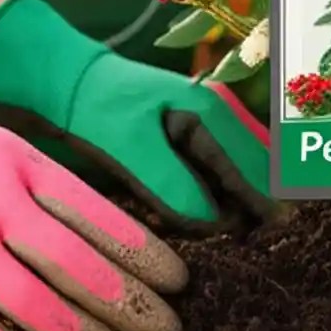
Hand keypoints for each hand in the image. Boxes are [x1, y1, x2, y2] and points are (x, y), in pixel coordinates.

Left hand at [0, 0, 278, 229]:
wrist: (62, 80)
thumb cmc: (93, 110)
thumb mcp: (131, 149)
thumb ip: (176, 187)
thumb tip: (219, 225)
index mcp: (213, 114)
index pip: (256, 171)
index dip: (264, 210)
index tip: (269, 245)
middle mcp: (219, 116)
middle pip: (257, 172)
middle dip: (258, 209)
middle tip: (255, 250)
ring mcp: (206, 125)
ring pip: (240, 174)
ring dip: (240, 205)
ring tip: (235, 242)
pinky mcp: (190, 139)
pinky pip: (219, 173)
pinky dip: (220, 198)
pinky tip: (209, 223)